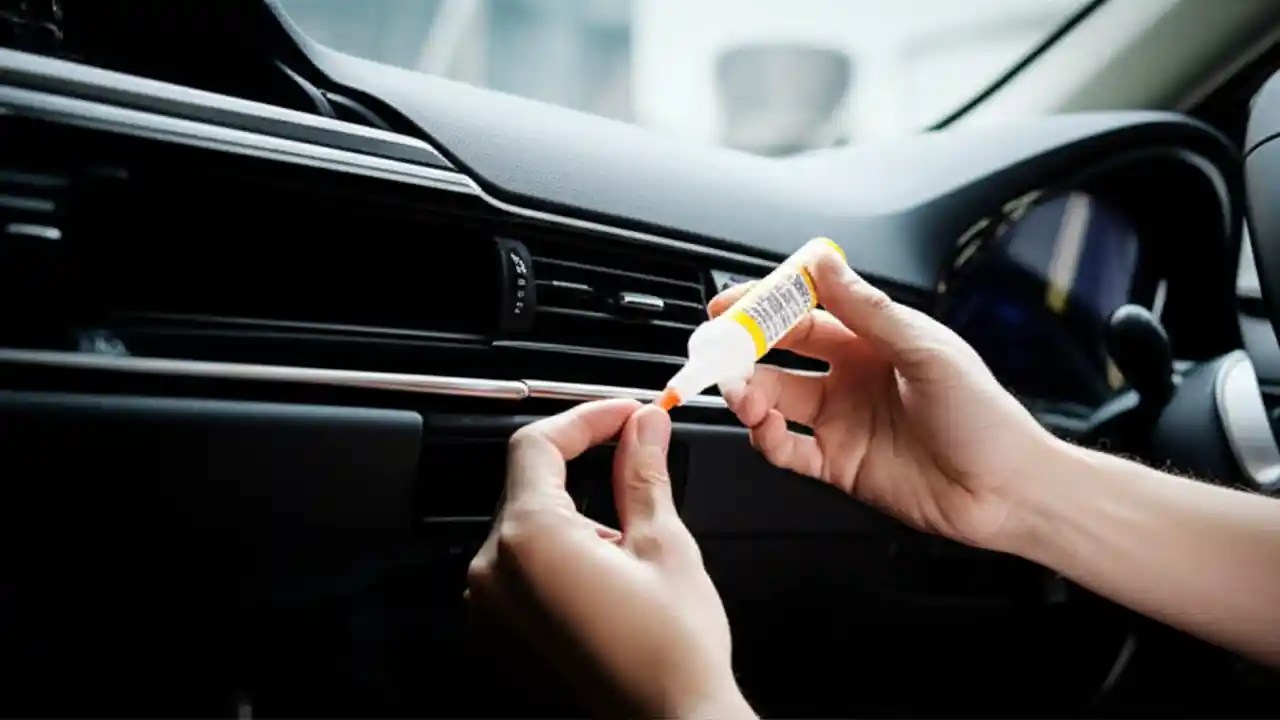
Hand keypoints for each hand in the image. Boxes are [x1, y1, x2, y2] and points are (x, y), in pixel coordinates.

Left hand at [467, 400, 751, 718]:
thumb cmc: (671, 655)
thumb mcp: (663, 544)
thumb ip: (642, 473)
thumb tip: (642, 427)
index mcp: (529, 540)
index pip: (537, 446)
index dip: (585, 419)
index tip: (624, 415)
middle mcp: (493, 575)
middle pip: (528, 486)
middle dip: (582, 468)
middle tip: (637, 458)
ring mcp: (489, 611)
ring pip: (525, 529)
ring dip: (572, 515)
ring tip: (628, 545)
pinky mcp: (498, 637)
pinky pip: (519, 573)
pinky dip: (557, 557)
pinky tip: (604, 576)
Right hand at [709, 249, 1058, 552]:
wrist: (1006, 490)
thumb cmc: (982, 416)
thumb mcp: (925, 350)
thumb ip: (867, 310)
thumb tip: (821, 264)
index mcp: (874, 341)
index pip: (806, 313)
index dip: (765, 307)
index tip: (730, 305)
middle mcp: (851, 377)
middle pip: (780, 356)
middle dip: (743, 351)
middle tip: (715, 351)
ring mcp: (842, 421)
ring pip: (775, 400)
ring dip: (748, 394)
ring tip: (738, 394)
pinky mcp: (838, 465)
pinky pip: (787, 450)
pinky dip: (766, 439)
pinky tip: (763, 429)